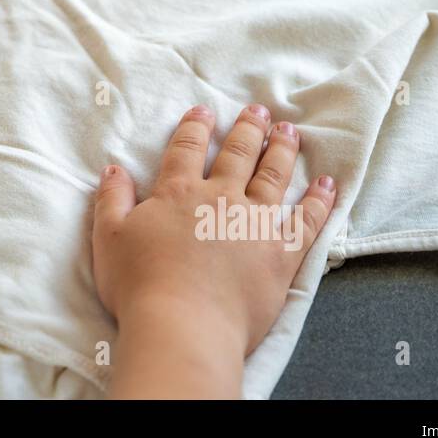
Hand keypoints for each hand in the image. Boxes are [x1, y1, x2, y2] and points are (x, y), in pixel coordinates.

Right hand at [92, 103, 336, 397]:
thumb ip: (112, 199)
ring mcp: (255, 225)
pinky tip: (328, 185)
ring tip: (290, 132)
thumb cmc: (140, 285)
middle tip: (259, 111)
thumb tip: (113, 168)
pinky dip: (318, 201)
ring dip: (282, 151)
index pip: (188, 149)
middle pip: (238, 154)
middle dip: (248, 129)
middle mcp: (221, 199)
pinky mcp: (281, 255)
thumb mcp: (109, 238)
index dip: (196, 127)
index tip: (205, 111)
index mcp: (178, 192)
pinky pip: (306, 222)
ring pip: (273, 177)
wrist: (183, 326)